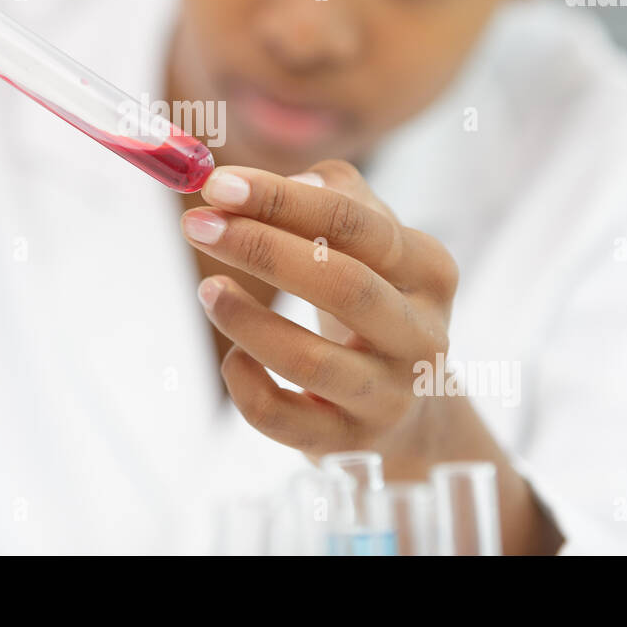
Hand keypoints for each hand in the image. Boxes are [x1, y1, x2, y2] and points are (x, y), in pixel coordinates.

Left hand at [180, 159, 459, 468]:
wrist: (414, 411)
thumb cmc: (374, 305)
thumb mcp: (377, 248)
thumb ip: (340, 197)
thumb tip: (292, 182)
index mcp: (429, 269)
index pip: (354, 223)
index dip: (280, 200)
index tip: (217, 184)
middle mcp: (420, 334)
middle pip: (341, 283)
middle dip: (260, 248)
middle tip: (197, 224)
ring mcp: (388, 396)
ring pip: (310, 360)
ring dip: (246, 320)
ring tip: (207, 289)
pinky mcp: (349, 444)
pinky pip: (283, 419)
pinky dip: (245, 383)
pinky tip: (233, 356)